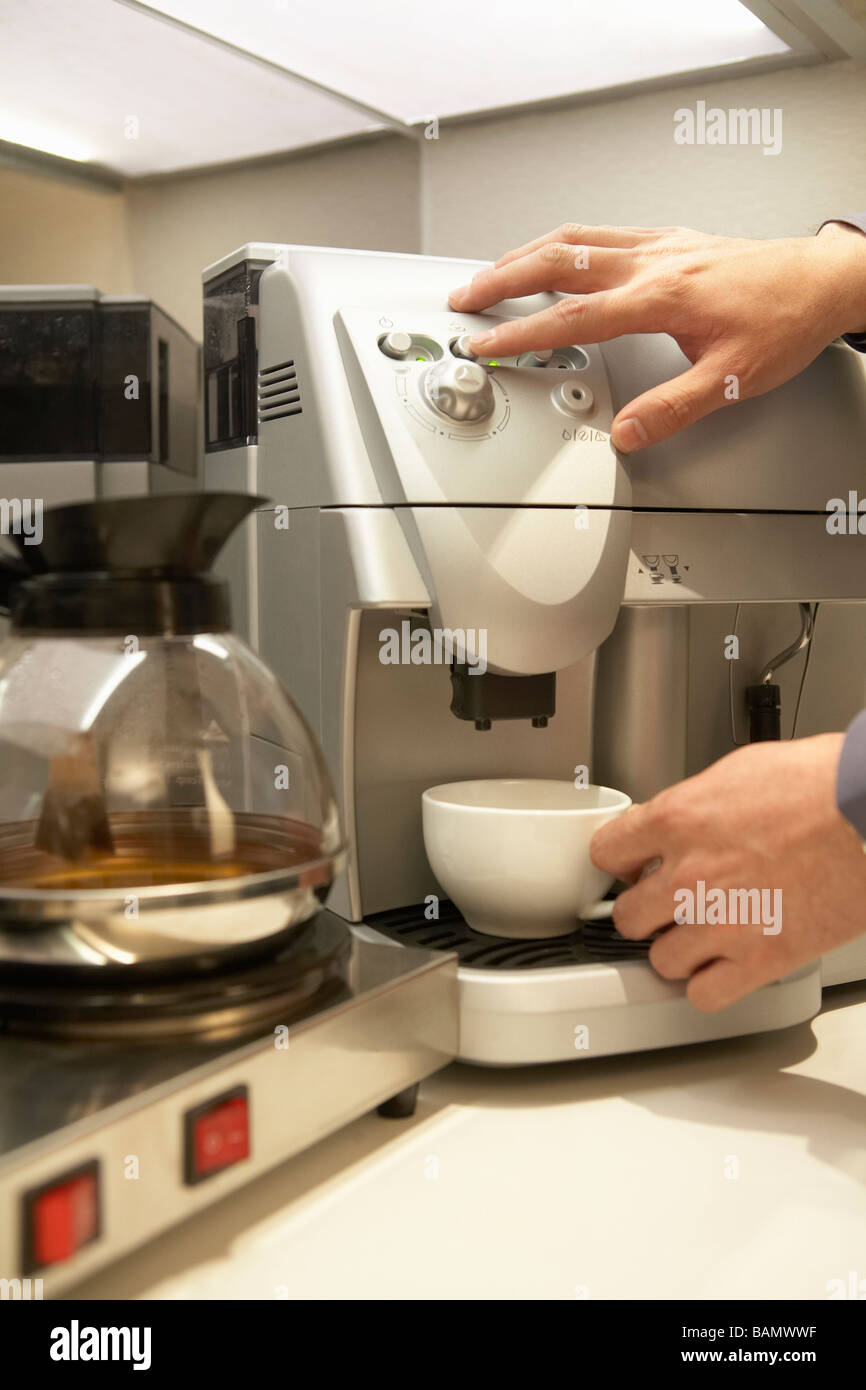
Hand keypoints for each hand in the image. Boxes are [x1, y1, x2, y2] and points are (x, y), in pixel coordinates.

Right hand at [448, 221, 865, 452]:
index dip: (521, 334)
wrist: (824, 281)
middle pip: (558, 262)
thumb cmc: (785, 321)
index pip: (573, 318)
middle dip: (502, 280)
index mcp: (662, 297)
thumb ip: (672, 409)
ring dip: (524, 255)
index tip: (485, 345)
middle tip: (463, 300)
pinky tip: (553, 254)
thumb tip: (626, 433)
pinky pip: (601, 231)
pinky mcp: (670, 239)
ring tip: (490, 274)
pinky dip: (562, 243)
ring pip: (575, 237)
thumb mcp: (732, 380)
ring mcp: (660, 244)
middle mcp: (654, 262)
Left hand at [589, 734, 865, 1010]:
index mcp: (677, 821)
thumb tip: (672, 827)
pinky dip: (711, 985)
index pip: (605, 854)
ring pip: (662, 960)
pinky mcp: (761, 958)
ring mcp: (722, 921)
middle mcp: (690, 875)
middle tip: (669, 906)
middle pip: (628, 916)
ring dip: (680, 950)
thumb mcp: (733, 774)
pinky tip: (725, 965)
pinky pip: (705, 994)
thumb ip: (690, 809)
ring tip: (703, 935)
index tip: (632, 868)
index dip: (620, 862)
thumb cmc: (816, 785)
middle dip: (648, 911)